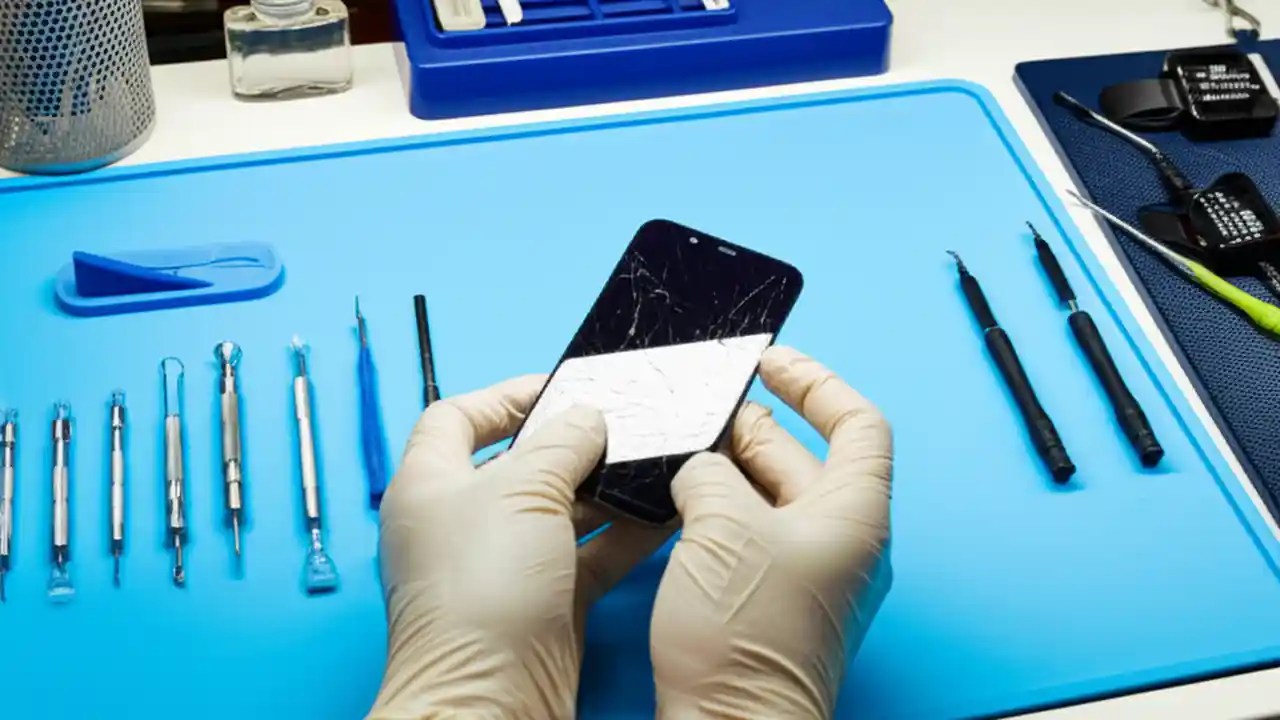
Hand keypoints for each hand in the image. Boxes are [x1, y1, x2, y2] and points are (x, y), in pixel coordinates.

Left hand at [368, 376, 670, 719]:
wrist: (490, 701)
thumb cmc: (481, 593)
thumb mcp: (523, 492)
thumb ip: (561, 443)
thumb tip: (588, 418)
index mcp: (431, 484)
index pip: (456, 417)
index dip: (504, 395)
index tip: (559, 388)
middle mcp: (463, 523)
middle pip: (520, 462)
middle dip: (572, 442)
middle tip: (622, 423)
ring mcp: (506, 566)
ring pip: (562, 510)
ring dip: (606, 487)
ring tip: (652, 461)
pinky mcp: (545, 603)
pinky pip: (590, 554)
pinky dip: (624, 534)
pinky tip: (663, 513)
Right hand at [650, 346, 893, 718]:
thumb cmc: (747, 641)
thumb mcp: (723, 528)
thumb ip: (710, 472)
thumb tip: (698, 468)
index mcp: (854, 515)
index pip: (859, 424)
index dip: (817, 383)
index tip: (771, 362)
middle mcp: (839, 542)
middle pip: (804, 458)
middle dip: (752, 427)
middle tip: (700, 408)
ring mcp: (804, 574)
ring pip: (769, 497)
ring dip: (726, 469)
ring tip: (678, 449)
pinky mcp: (769, 601)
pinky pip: (747, 535)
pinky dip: (716, 510)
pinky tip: (674, 502)